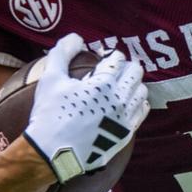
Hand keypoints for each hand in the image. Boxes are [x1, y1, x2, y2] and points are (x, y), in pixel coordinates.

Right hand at [24, 33, 148, 183]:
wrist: (51, 153)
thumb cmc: (49, 114)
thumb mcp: (51, 79)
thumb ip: (62, 53)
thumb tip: (76, 38)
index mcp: (103, 84)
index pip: (118, 59)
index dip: (110, 55)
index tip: (103, 58)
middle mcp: (119, 100)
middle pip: (135, 72)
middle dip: (126, 67)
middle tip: (114, 70)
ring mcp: (124, 118)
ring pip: (142, 91)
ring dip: (133, 84)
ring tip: (120, 86)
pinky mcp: (125, 133)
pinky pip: (142, 112)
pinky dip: (137, 103)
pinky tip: (125, 103)